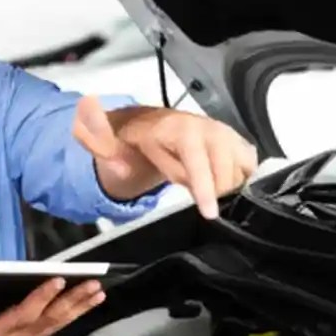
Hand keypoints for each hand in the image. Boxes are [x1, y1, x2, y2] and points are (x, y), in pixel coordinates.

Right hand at [0, 278, 105, 335]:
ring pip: (52, 327)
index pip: (25, 314)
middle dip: (73, 302)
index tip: (58, 280)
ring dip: (75, 310)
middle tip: (94, 287)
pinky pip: (46, 331)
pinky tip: (73, 309)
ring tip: (96, 296)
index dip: (42, 297)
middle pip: (49, 321)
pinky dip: (63, 318)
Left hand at [73, 96, 257, 218]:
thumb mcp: (110, 141)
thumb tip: (86, 124)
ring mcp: (223, 132)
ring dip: (226, 184)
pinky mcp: (234, 139)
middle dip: (216, 190)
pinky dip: (240, 175)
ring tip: (205, 189)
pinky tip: (223, 182)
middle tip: (201, 201)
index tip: (209, 211)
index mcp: (178, 129)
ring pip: (240, 167)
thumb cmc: (136, 139)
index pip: (197, 160)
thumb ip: (96, 138)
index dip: (204, 187)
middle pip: (225, 169)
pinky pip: (248, 162)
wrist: (150, 126)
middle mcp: (205, 127)